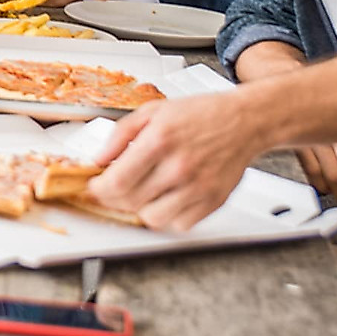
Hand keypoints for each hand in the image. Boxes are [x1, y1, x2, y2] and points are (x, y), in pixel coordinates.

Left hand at [87, 92, 264, 230]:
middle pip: (131, 201)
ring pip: (153, 219)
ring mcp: (198, 187)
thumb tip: (99, 158)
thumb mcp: (152, 111)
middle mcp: (178, 167)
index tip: (94, 186)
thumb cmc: (198, 114)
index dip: (99, 189)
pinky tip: (166, 197)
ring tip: (141, 192)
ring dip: (140, 208)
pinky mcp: (213, 201)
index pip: (117, 181)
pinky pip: (180, 224)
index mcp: (159, 141)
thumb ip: (120, 134)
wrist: (242, 121)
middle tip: (112, 188)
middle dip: (113, 198)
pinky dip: (168, 215)